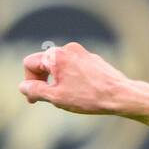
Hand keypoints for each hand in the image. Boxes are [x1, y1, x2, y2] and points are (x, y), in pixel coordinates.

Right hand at [18, 42, 133, 114]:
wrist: (123, 96)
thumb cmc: (90, 97)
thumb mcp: (57, 97)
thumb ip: (36, 90)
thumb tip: (24, 87)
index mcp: (56, 56)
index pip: (30, 64)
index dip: (29, 82)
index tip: (34, 98)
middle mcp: (69, 49)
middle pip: (45, 63)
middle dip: (43, 81)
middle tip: (48, 99)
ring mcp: (84, 53)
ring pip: (61, 66)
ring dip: (59, 81)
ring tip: (69, 97)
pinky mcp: (95, 60)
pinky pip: (76, 68)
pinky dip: (73, 79)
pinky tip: (83, 93)